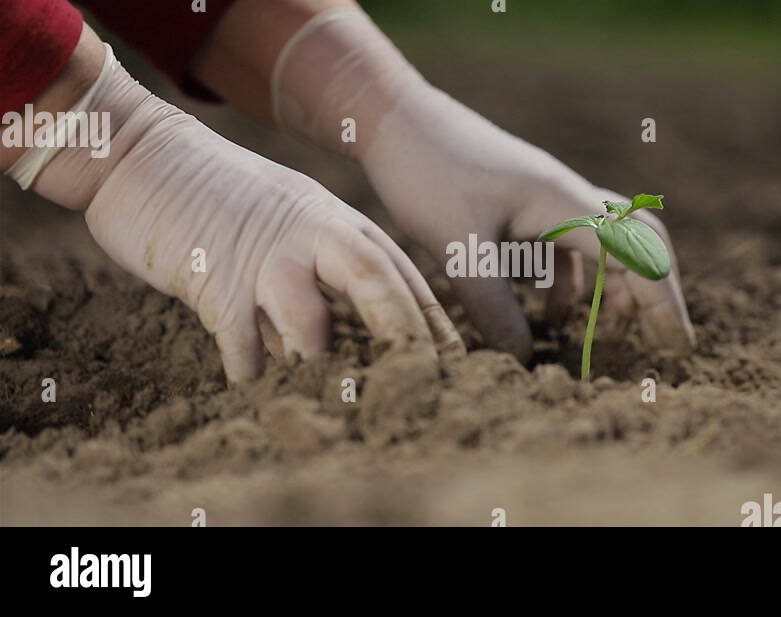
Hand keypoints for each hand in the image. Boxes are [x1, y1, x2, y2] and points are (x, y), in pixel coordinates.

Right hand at [13, 44, 462, 381]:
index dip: (431, 319)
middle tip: (422, 383)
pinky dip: (252, 376)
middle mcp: (308, 233)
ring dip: (323, 365)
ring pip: (308, 319)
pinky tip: (255, 395)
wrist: (144, 155)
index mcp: (333, 219)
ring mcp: (261, 257)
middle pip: (374, 281)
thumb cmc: (224, 195)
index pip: (398, 270)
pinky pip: (241, 344)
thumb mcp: (291, 215)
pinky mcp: (213, 280)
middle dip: (405, 335)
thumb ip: (320, 268)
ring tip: (333, 403)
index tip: (455, 362)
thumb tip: (344, 335)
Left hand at [268, 9, 695, 361]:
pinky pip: (563, 251)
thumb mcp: (457, 246)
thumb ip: (493, 306)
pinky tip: (543, 316)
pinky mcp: (523, 208)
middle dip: (649, 297)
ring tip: (594, 342)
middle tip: (652, 346)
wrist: (394, 119)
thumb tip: (524, 359)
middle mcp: (567, 199)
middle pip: (635, 247)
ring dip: (605, 294)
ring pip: (599, 251)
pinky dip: (564, 285)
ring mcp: (547, 202)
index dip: (662, 304)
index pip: (637, 255)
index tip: (676, 349)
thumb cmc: (426, 171)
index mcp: (565, 203)